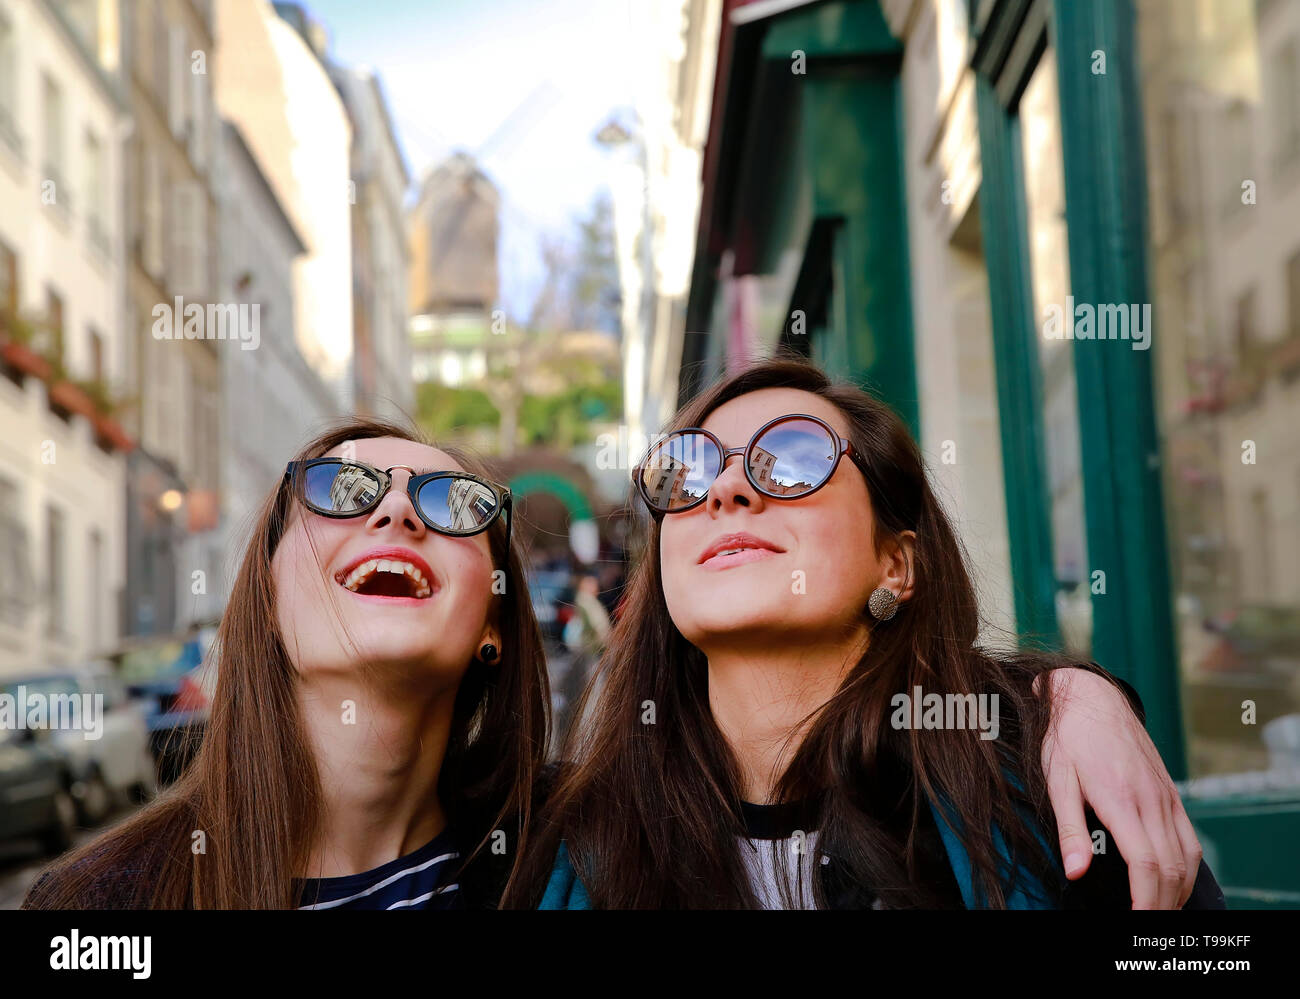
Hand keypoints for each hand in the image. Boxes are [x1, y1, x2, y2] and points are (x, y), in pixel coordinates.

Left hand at [1037, 667, 1202, 908]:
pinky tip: (1174, 883)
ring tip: (1157, 912)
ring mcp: (1165, 797)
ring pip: (1187, 856)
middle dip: (1161, 905)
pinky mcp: (1170, 793)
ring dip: (1177, 891)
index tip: (1136, 920)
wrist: (1092, 698)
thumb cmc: (1068, 738)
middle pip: (1171, 868)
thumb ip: (1069, 828)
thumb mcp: (1057, 780)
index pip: (1147, 864)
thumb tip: (1076, 872)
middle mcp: (1151, 801)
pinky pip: (1189, 838)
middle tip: (1144, 925)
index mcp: (1121, 800)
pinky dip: (1188, 868)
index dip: (1145, 900)